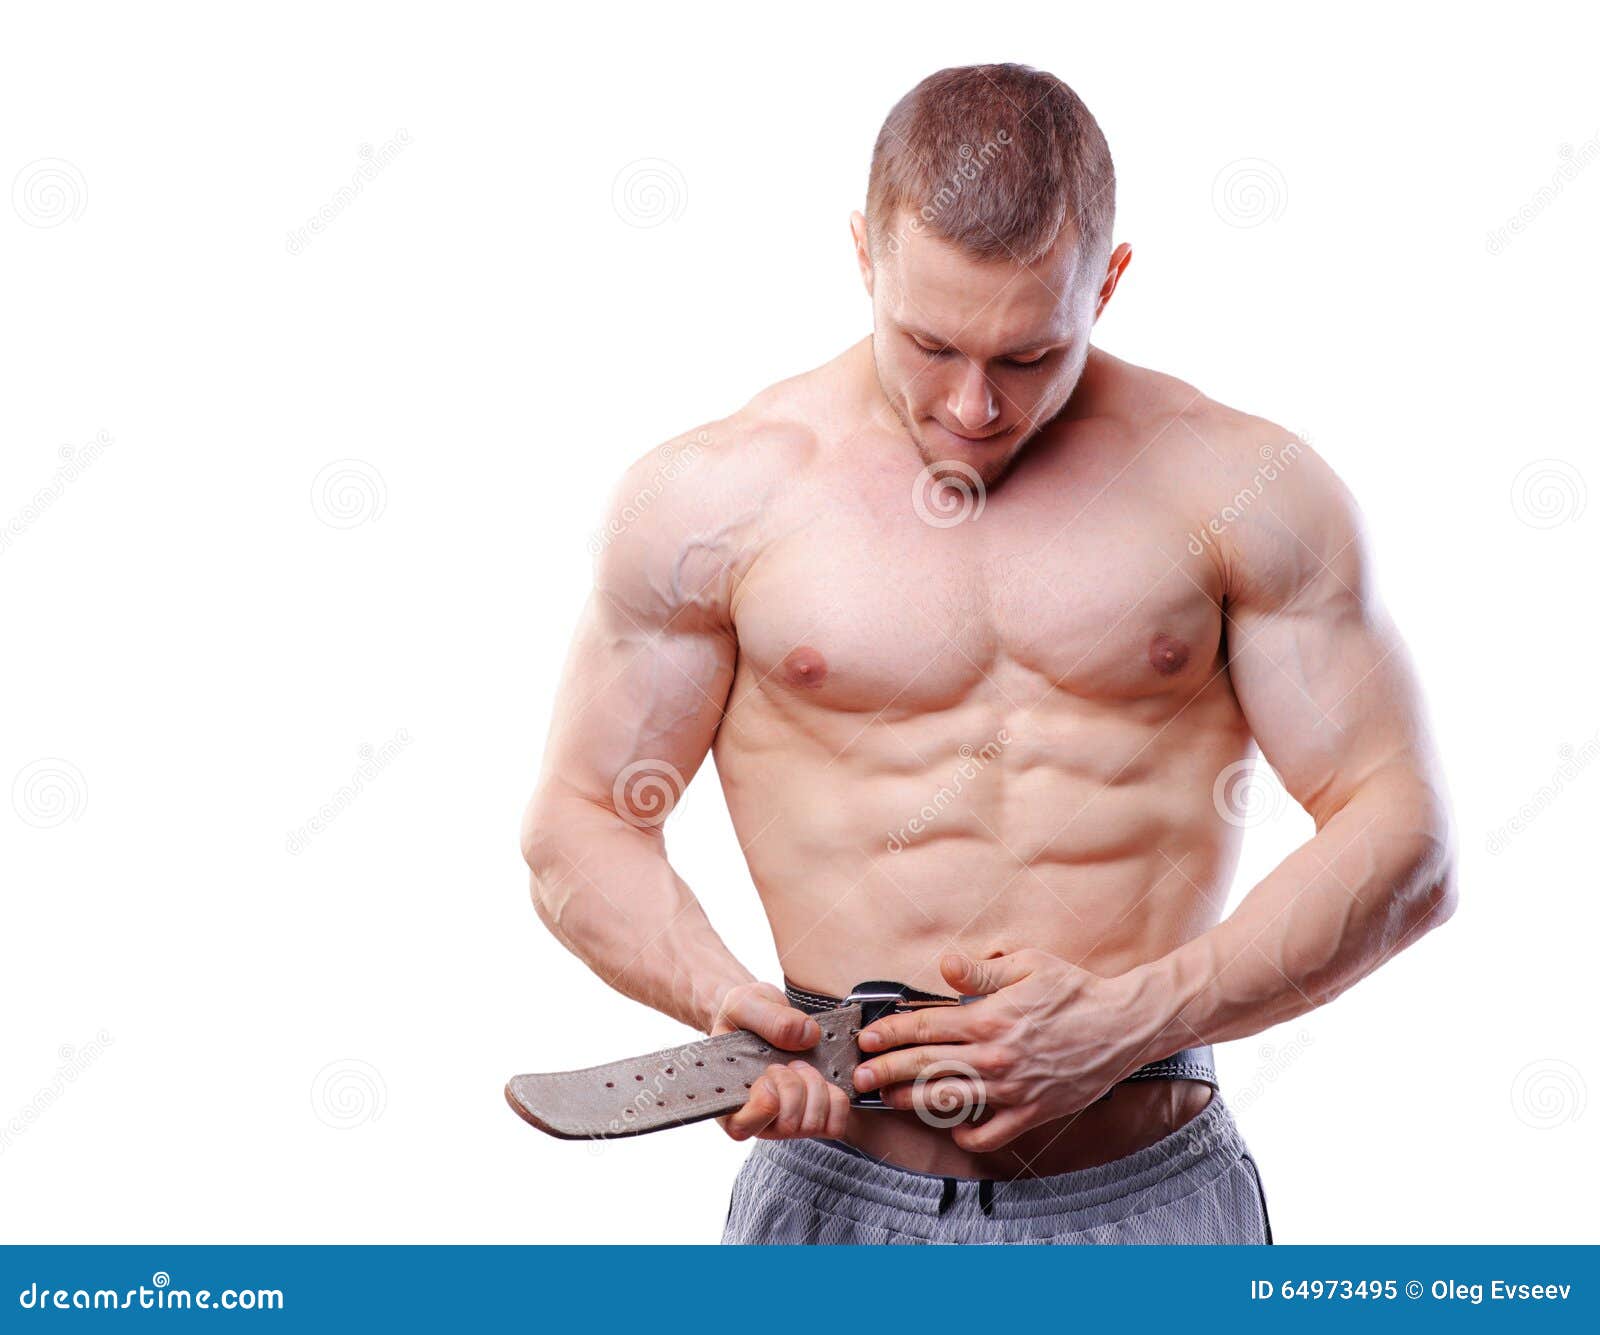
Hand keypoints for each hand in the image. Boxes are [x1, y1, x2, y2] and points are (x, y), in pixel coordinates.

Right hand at [710, 981, 851, 1142]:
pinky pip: (835, 1124)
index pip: (740, 1128)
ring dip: (815, 1087)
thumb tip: (806, 1036)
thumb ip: (768, 1018)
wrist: (761, 1016)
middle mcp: (757, 1120)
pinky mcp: (813, 1117)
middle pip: (786, 1125)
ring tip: (801, 1064)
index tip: (767, 1072)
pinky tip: (823, 1077)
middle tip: (787, 1061)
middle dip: (794, 1085)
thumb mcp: (745, 1005)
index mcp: (729, 1101)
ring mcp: (787, 1123)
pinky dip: (836, 1098)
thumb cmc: (743, 1018)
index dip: (762, 1105)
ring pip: (812, 1125)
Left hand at [852, 950, 1149, 1151]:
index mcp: (990, 1018)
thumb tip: (944, 965)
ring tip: (889, 1099)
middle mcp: (995, 1057)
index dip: (891, 1033)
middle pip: (927, 1066)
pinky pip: (991, 1132)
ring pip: (950, 1100)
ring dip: (913, 1101)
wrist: (1123, 1026)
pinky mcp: (1033, 1111)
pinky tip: (952, 1127)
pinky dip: (968, 1134)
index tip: (867, 1039)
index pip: (926, 1027)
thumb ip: (982, 969)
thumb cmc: (1076, 992)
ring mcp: (1013, 1088)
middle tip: (860, 1078)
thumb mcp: (1029, 965)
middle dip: (886, 1072)